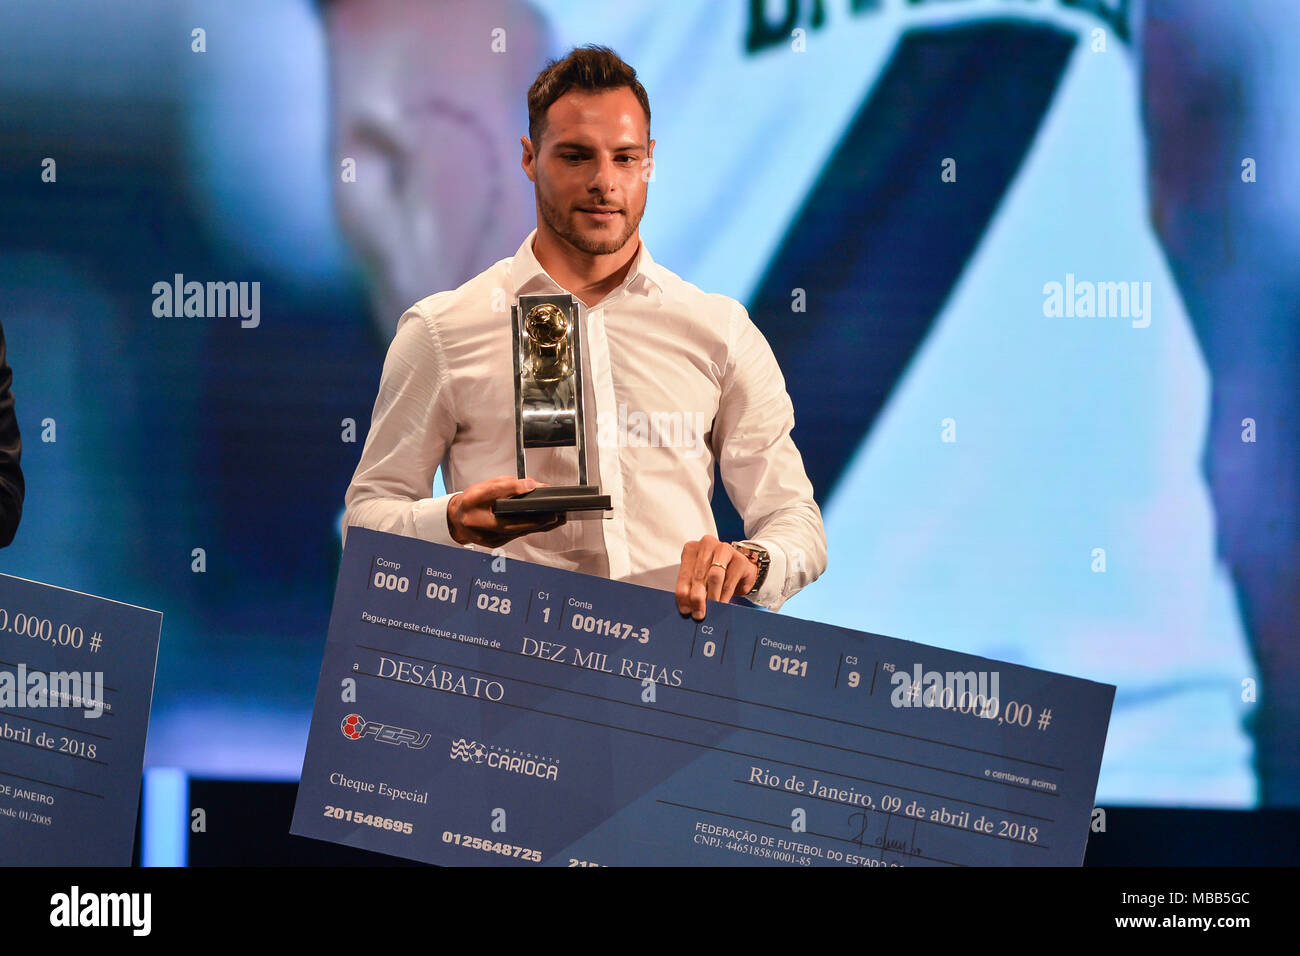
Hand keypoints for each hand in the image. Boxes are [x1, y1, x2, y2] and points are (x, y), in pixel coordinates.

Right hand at [446, 476, 565, 547]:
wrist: (457, 518)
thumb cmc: (468, 503)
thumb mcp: (484, 488)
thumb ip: (508, 486)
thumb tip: (531, 485)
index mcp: (483, 521)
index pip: (512, 521)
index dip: (533, 518)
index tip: (550, 513)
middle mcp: (489, 535)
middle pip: (521, 529)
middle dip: (542, 523)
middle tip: (560, 515)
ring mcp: (495, 541)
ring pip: (522, 533)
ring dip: (540, 526)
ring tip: (558, 517)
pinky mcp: (499, 543)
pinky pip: (518, 534)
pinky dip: (530, 527)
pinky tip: (543, 521)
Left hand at [675, 534, 756, 620]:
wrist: (738, 567)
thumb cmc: (714, 572)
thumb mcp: (699, 578)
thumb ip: (691, 588)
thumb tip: (687, 606)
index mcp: (692, 548)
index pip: (684, 573)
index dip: (683, 593)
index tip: (685, 609)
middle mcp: (707, 545)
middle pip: (699, 574)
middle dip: (697, 598)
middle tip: (698, 613)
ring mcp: (725, 550)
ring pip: (715, 577)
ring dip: (712, 597)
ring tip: (710, 609)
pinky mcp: (740, 560)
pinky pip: (729, 582)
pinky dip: (724, 597)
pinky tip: (722, 604)